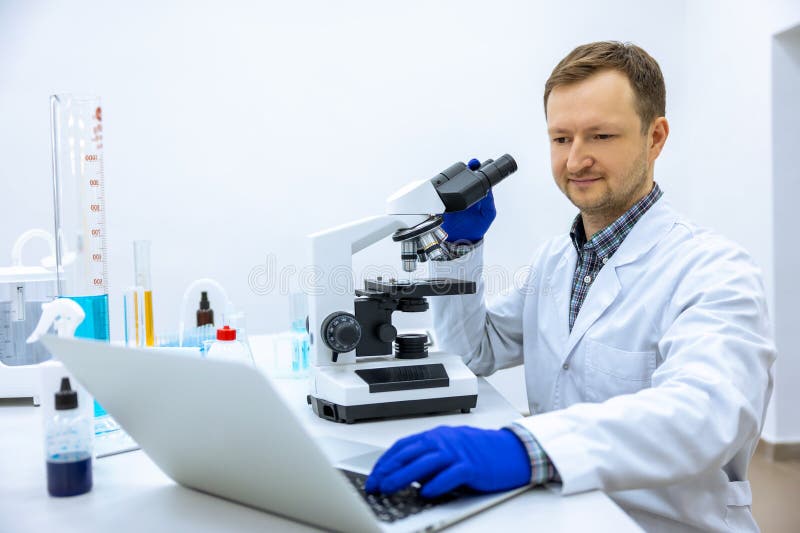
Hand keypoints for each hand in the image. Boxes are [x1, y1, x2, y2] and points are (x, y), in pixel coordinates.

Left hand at [365, 425, 530, 498]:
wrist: (513, 450)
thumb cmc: (481, 452)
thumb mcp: (450, 452)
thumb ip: (430, 462)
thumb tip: (410, 478)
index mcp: (437, 436)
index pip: (404, 446)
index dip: (386, 461)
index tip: (373, 476)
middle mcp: (445, 440)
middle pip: (411, 453)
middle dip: (389, 469)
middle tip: (375, 484)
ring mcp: (460, 451)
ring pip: (426, 461)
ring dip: (404, 476)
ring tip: (390, 488)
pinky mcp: (473, 465)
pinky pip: (452, 473)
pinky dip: (437, 483)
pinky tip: (425, 493)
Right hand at [441, 159, 496, 243]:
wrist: (459, 240)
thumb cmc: (475, 227)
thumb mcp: (488, 215)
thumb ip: (489, 202)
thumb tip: (489, 188)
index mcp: (477, 195)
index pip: (478, 178)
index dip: (478, 169)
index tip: (476, 164)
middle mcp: (465, 193)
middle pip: (465, 176)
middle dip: (467, 169)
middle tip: (470, 165)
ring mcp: (453, 196)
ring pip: (453, 181)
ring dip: (456, 176)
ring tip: (460, 171)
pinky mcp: (442, 200)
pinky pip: (442, 191)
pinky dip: (444, 186)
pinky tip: (448, 182)